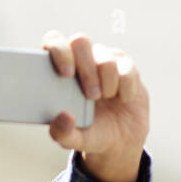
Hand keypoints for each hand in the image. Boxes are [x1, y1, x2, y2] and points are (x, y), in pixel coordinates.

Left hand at [41, 30, 149, 181]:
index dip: (58, 50)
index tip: (66, 74)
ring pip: (105, 58)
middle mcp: (80, 59)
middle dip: (86, 69)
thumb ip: (62, 133)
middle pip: (80, 41)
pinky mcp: (125, 65)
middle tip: (92, 96)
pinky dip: (125, 88)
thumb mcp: (74, 140)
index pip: (53, 42)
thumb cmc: (90, 131)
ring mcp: (103, 59)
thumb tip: (63, 117)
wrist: (121, 138)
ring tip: (106, 99)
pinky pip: (127, 68)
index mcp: (59, 71)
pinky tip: (123, 99)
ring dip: (107, 83)